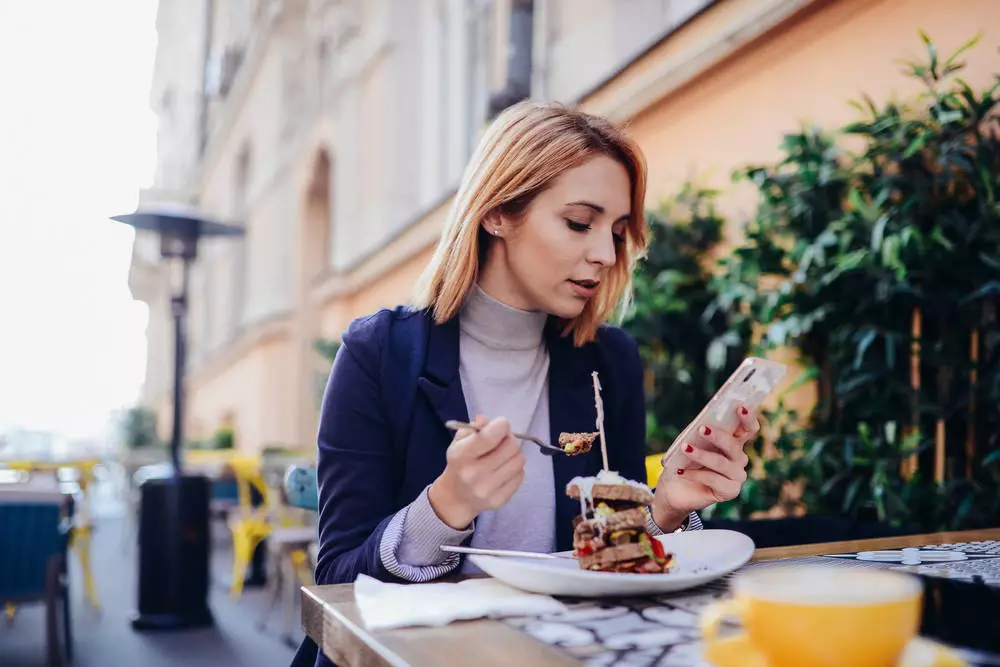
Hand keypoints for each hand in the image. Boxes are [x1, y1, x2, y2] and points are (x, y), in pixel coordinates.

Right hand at [428, 414, 525, 528]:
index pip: (490, 436)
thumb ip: (475, 427)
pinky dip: (515, 469)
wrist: (456, 498)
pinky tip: (504, 470)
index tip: (499, 426)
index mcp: (461, 456)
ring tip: (504, 456)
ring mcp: (488, 490)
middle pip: (511, 447)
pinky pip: (520, 476)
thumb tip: (487, 420)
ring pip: (519, 460)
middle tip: (502, 442)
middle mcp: (474, 474)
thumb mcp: (460, 441)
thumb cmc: (460, 464)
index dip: (501, 426)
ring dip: (514, 454)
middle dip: (509, 440)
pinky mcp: (500, 500)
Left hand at [651, 403, 758, 530]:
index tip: (739, 407)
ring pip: (721, 462)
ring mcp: (737, 476)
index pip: (748, 429)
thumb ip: (701, 433)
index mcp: (734, 443)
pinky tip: (680, 471)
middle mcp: (739, 458)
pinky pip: (713, 479)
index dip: (747, 418)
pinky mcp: (730, 491)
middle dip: (717, 436)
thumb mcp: (692, 442)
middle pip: (733, 445)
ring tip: (684, 448)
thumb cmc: (685, 460)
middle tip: (702, 428)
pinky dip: (695, 474)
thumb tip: (704, 423)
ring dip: (700, 454)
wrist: (675, 488)